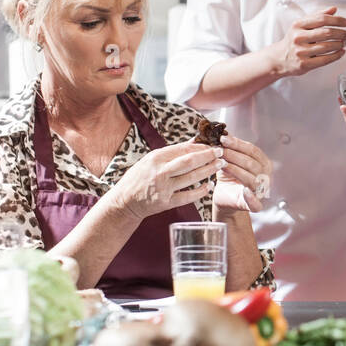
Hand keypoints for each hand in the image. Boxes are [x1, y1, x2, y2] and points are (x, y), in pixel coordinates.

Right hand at [107, 142, 222, 221]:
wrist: (124, 202)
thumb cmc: (139, 178)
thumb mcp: (151, 160)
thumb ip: (172, 152)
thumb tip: (194, 142)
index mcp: (155, 158)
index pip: (183, 149)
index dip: (200, 147)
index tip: (212, 144)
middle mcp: (159, 172)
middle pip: (189, 161)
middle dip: (208, 156)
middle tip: (221, 152)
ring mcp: (163, 188)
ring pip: (191, 177)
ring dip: (208, 170)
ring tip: (220, 165)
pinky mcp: (166, 203)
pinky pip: (188, 196)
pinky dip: (201, 191)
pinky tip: (210, 186)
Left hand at [212, 133, 272, 212]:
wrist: (225, 198)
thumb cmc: (229, 178)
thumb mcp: (229, 160)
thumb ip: (230, 148)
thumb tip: (222, 131)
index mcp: (263, 163)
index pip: (252, 150)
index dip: (238, 144)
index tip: (223, 138)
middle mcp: (265, 176)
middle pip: (251, 163)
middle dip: (234, 155)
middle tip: (219, 150)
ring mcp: (261, 191)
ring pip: (250, 178)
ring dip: (235, 170)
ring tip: (221, 164)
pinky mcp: (255, 205)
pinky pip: (256, 203)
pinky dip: (251, 198)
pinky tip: (244, 191)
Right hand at [271, 6, 345, 77]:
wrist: (279, 58)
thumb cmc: (293, 40)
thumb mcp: (301, 25)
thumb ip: (317, 16)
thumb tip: (333, 9)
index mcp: (298, 25)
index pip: (322, 19)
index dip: (337, 20)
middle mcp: (298, 37)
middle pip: (327, 33)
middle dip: (341, 33)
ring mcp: (301, 52)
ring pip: (327, 47)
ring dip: (340, 44)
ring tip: (344, 42)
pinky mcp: (305, 64)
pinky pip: (325, 59)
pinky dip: (337, 55)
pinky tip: (341, 52)